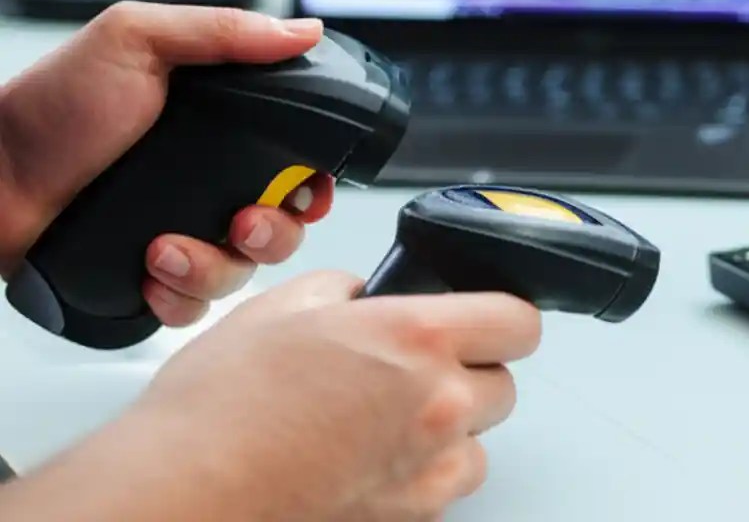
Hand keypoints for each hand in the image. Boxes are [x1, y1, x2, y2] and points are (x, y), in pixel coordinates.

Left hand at [0, 2, 335, 325]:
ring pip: (243, 272)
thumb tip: (303, 30)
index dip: (312, 182)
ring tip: (166, 249)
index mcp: (221, 130)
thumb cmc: (50, 107)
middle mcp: (208, 184)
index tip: (305, 190)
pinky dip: (178, 295)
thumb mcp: (137, 42)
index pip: (296, 164)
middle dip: (274, 233)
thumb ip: (224, 32)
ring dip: (214, 267)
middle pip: (284, 226)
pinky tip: (148, 270)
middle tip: (242, 221)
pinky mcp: (151, 277)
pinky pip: (195, 305)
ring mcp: (182, 233)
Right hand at [0, 272, 543, 521]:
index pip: (519, 321)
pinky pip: (446, 484)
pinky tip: (372, 456)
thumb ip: (350, 291)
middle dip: (469, 372)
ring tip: (384, 418)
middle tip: (414, 369)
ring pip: (479, 440)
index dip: (501, 316)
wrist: (186, 486)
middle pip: (504, 383)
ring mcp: (430, 467)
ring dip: (450, 427)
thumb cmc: (221, 406)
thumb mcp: (285, 305)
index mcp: (417, 338)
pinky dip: (424, 471)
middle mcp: (439, 403)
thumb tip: (368, 297)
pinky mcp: (413, 514)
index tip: (484, 320)